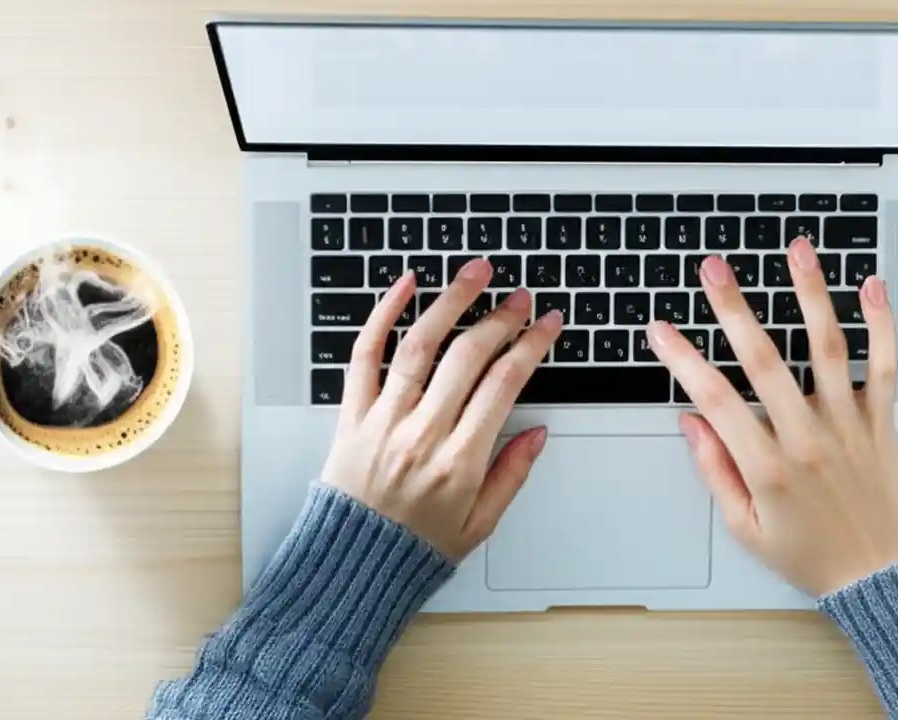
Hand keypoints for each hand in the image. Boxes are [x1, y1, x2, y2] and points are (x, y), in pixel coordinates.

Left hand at [321, 258, 562, 560]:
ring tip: (474, 273)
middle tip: (519, 297)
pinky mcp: (351, 415)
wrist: (349, 566)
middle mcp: (421, 434)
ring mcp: (383, 420)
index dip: (531, 346)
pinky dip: (383, 315)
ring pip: (419, 346)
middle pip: (468, 358)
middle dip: (500, 319)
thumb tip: (537, 432)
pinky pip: (365, 356)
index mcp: (459, 462)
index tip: (547, 324)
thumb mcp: (479, 525)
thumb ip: (511, 475)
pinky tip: (405, 285)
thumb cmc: (414, 549)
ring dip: (451, 302)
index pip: (504, 385)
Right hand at [648, 238, 897, 596]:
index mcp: (767, 467)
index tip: (660, 329)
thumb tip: (690, 422)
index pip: (713, 398)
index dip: (682, 359)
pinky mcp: (881, 422)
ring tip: (796, 251)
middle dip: (733, 307)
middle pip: (763, 359)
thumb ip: (715, 471)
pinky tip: (871, 286)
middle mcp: (806, 438)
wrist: (884, 578)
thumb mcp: (746, 528)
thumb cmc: (812, 556)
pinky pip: (883, 366)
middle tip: (713, 268)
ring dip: (810, 293)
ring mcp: (847, 426)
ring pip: (826, 348)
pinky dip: (882, 324)